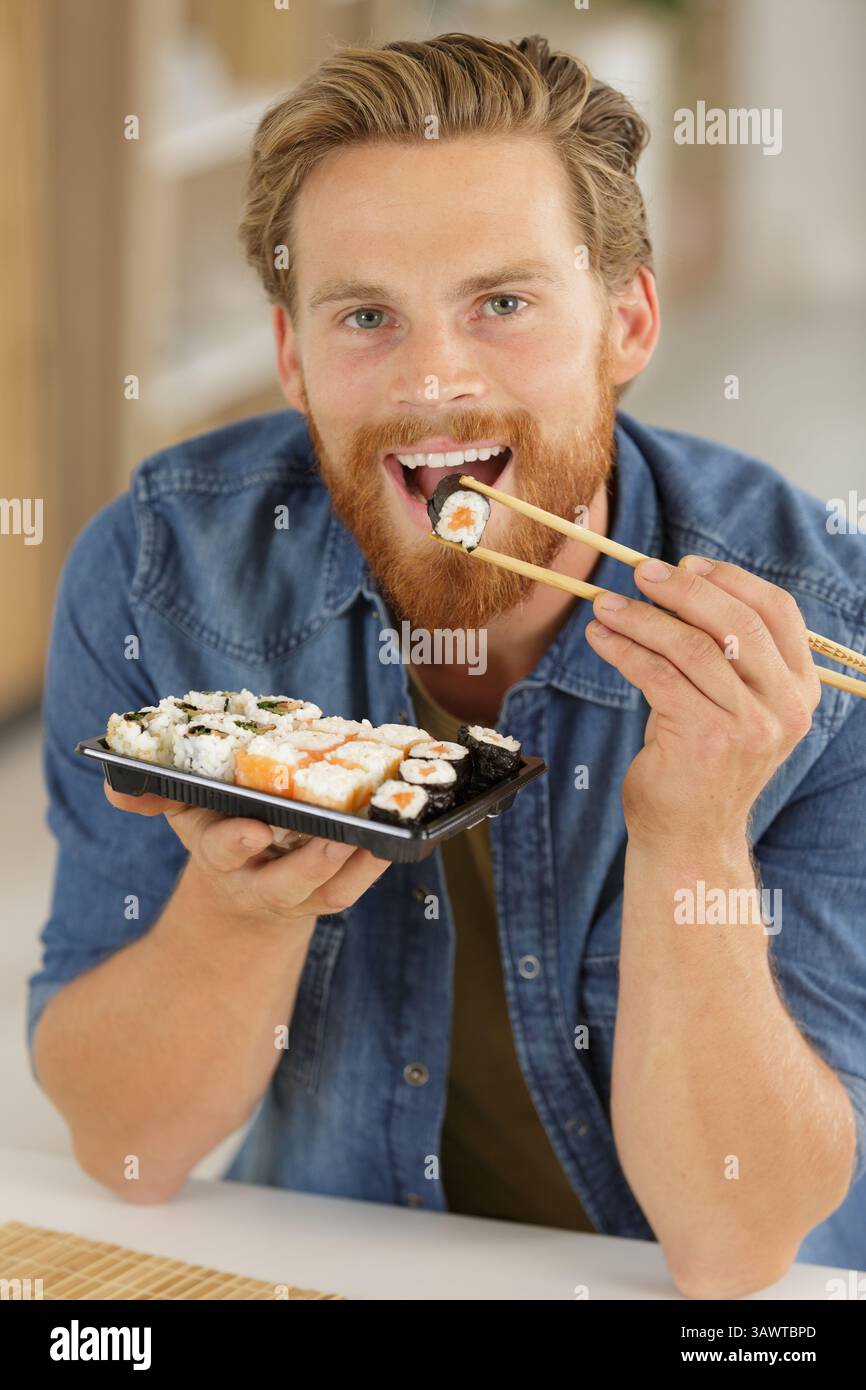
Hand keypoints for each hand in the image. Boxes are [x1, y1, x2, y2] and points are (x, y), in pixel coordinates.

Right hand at [104, 783, 390, 925]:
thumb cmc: (218, 828)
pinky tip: (393, 840)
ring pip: (328, 891)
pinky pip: (354, 887)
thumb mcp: (184, 810)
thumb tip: (117, 787)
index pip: (221, 849)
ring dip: (353, 866)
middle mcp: (258, 879)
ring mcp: (298, 892)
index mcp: (219, 852)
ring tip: (374, 837)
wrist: (240, 894)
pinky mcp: (329, 894)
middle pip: (281, 884)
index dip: (236, 841)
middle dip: (306, 865)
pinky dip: (374, 866)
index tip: (254, 829)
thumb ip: (154, 793)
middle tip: (333, 838)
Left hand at [583, 555, 820, 850]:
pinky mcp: (704, 738)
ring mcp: (748, 725)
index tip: (688, 563)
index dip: (731, 580)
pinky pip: (656, 675)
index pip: (776, 612)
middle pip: (735, 622)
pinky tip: (599, 639)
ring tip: (603, 605)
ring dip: (639, 618)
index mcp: (800, 690)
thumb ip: (729, 657)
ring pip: (690, 646)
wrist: (691, 838)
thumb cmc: (704, 764)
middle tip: (639, 572)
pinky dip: (622, 649)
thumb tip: (680, 586)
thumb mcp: (735, 708)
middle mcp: (784, 706)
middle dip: (683, 589)